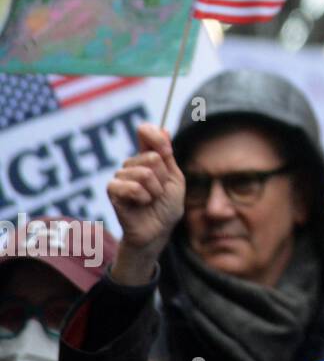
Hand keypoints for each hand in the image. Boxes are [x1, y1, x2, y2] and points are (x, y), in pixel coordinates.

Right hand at [107, 124, 185, 285]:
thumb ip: (167, 155)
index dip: (154, 135)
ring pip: (144, 173)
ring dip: (154, 191)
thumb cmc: (167, 206)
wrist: (158, 231)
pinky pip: (130, 186)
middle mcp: (132, 164)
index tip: (166, 149)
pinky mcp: (112, 190)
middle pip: (153, 158)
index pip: (146, 133)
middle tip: (159, 192)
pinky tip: (140, 204)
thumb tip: (164, 128)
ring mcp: (121, 176)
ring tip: (150, 200)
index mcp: (149, 158)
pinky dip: (142, 197)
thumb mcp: (175, 178)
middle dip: (163, 178)